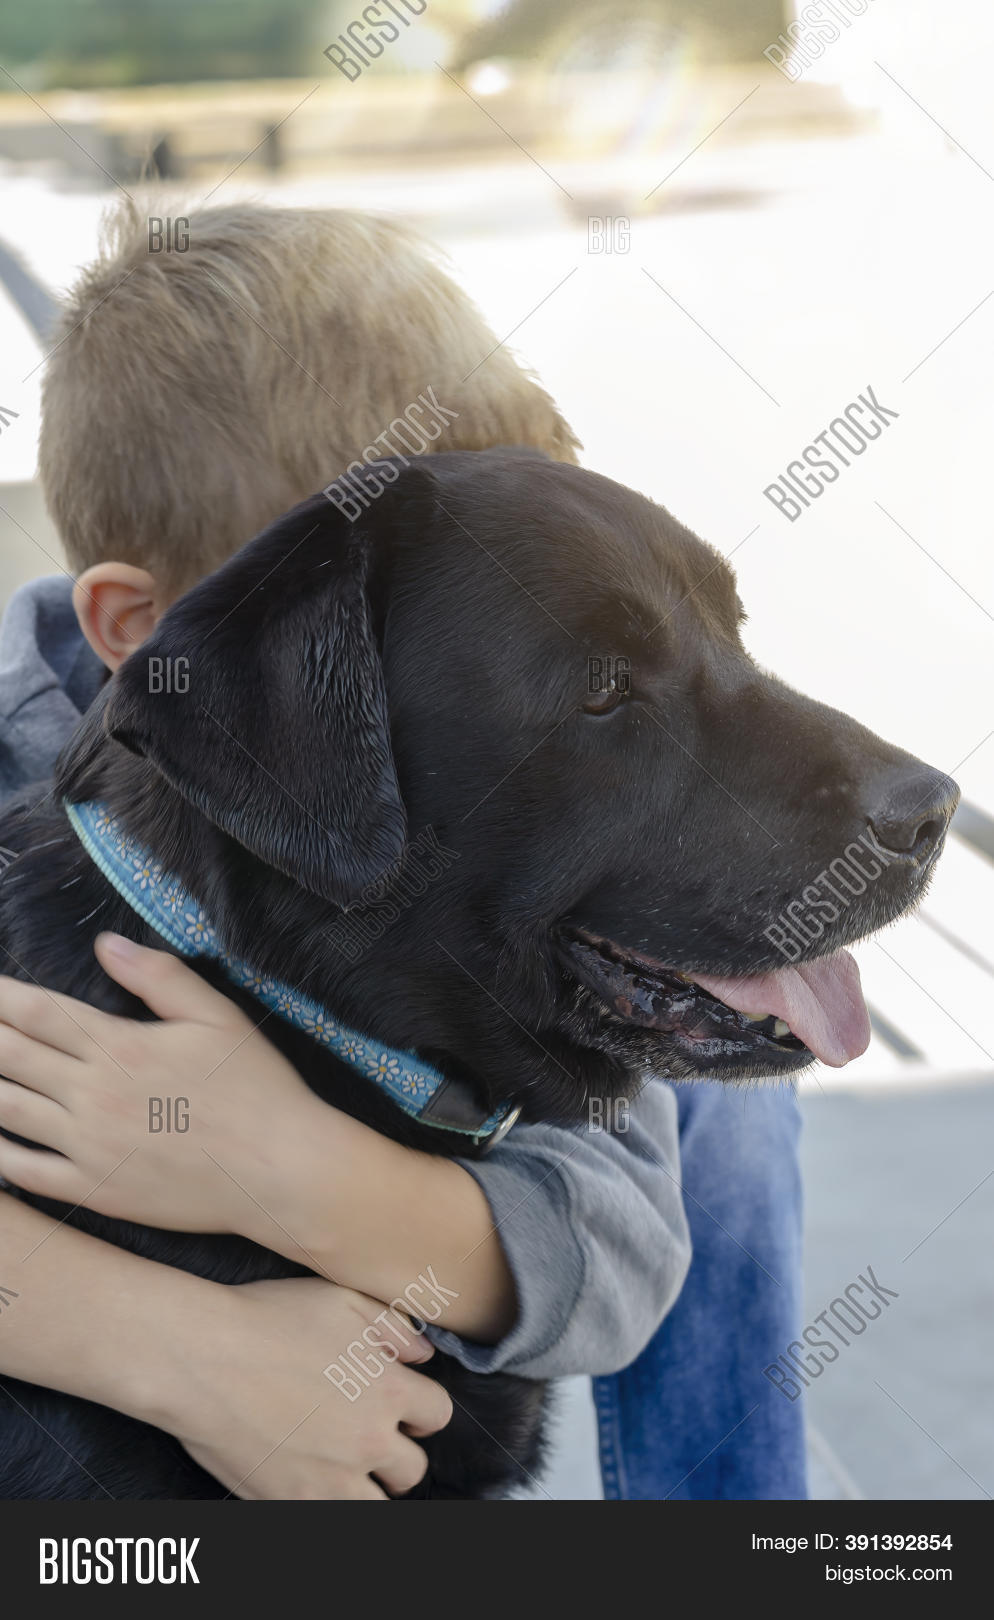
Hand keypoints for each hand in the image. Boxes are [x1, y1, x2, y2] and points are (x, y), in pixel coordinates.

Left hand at [0, 934, 329, 1232]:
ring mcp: (89, 1147)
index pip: (38, 1012)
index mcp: (121, 1047)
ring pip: (7, 1111)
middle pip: (11, 1056)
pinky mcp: (95, 1190)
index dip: (1, 997)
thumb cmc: (256, 1088)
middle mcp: (94, 1094)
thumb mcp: (217, 1016)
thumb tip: (107, 943)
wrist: (279, 1171)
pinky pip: (27, 1172)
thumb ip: (159, 976)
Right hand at [155, 1276, 452, 1498]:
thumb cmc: (267, 1318)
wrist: (201, 1357)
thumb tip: (422, 1353)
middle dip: (396, 1452)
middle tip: (366, 1435)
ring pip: (376, 1505)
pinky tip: (312, 1478)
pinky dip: (327, 1501)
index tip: (402, 1405)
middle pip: (411, 1468)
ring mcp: (330, 1479)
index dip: (421, 1408)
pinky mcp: (291, 1501)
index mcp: (388, 1391)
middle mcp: (368, 1441)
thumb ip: (392, 1327)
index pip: (437, 1415)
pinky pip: (331, 1518)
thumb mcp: (340, 1300)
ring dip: (367, 1486)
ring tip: (342, 1464)